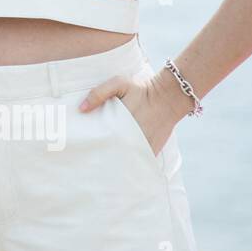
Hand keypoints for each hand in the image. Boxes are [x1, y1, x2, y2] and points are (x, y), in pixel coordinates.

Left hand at [78, 70, 193, 155]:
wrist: (170, 96)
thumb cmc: (142, 89)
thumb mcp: (119, 83)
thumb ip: (99, 93)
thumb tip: (81, 109)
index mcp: (119, 122)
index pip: (100, 139)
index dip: (90, 143)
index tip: (82, 146)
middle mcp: (130, 137)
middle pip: (109, 152)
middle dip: (99, 154)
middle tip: (88, 157)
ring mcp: (142, 145)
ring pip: (123, 159)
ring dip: (113, 162)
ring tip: (102, 165)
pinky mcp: (152, 149)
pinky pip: (138, 161)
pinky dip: (130, 165)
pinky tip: (120, 167)